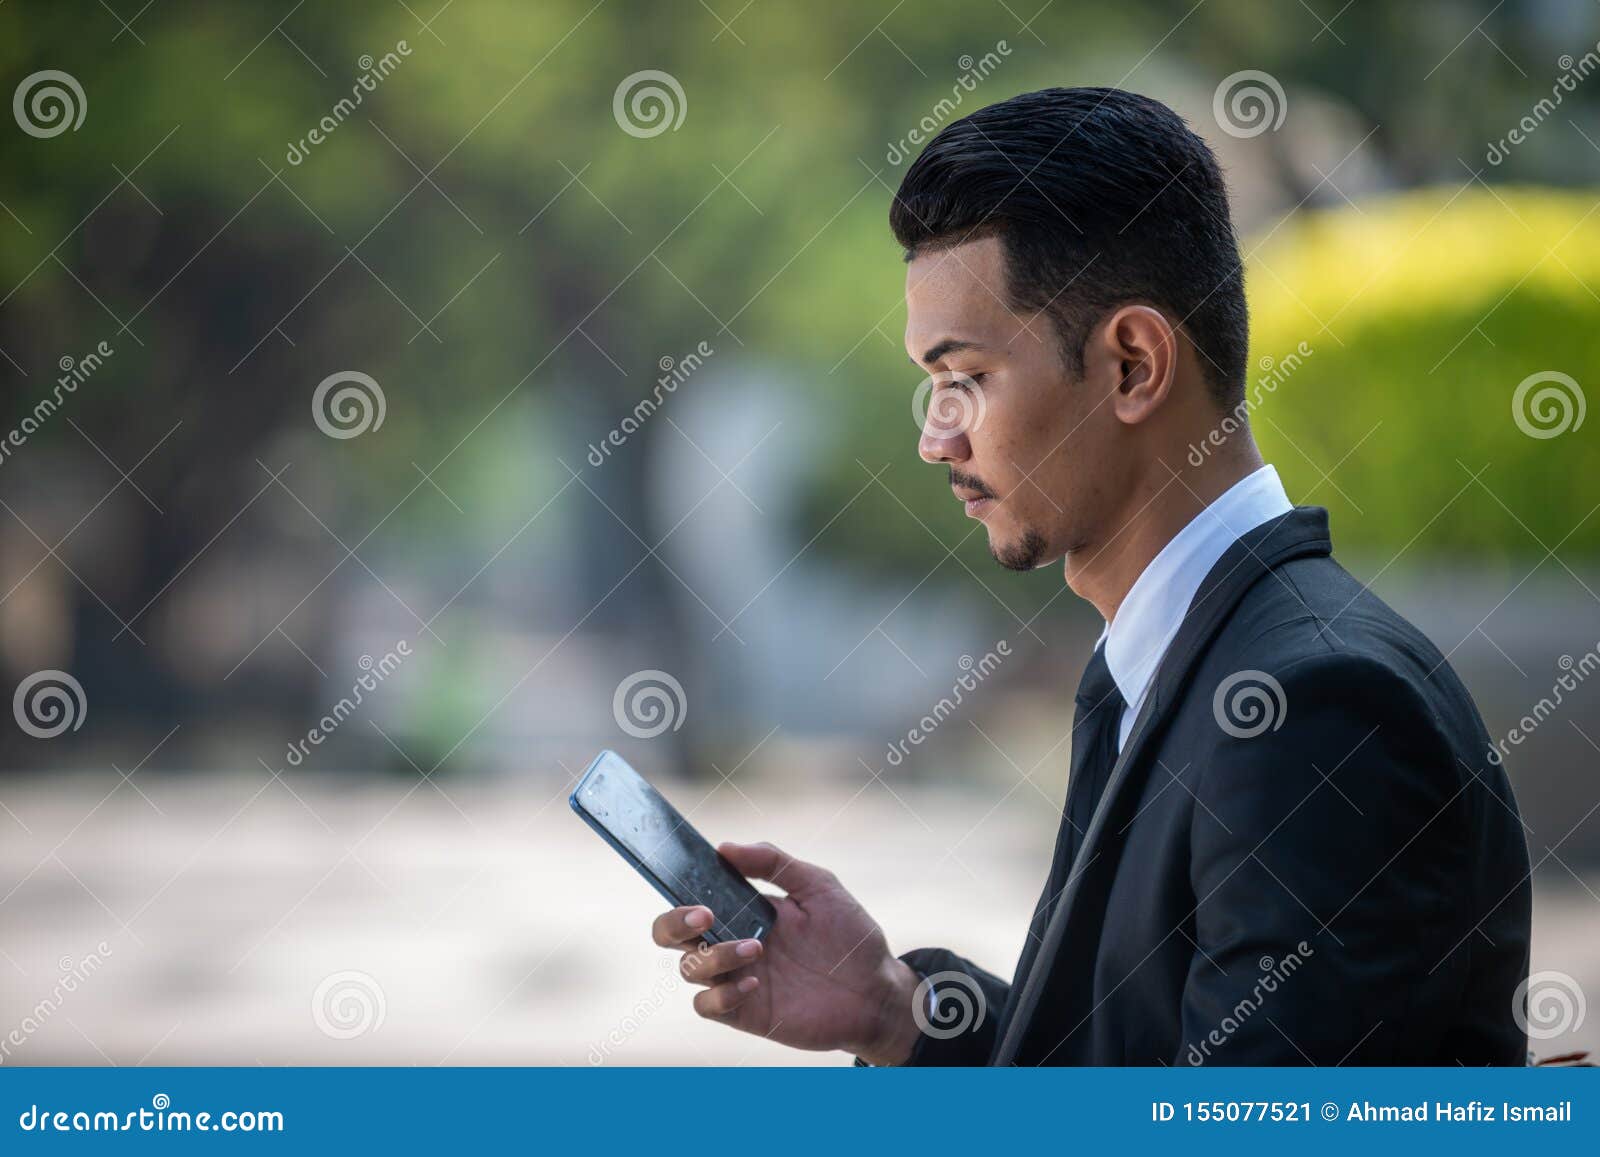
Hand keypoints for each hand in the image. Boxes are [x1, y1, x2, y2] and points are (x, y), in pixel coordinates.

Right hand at [649, 841, 921, 1063]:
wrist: (876, 990)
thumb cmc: (849, 935)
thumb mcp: (818, 886)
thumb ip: (774, 863)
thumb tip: (725, 847)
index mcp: (741, 909)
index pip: (690, 897)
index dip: (678, 890)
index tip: (689, 879)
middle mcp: (730, 942)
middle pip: (670, 935)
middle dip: (674, 922)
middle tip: (704, 914)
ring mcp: (735, 978)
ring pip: (689, 968)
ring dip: (714, 955)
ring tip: (755, 948)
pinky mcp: (746, 1013)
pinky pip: (708, 1006)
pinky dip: (722, 994)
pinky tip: (756, 983)